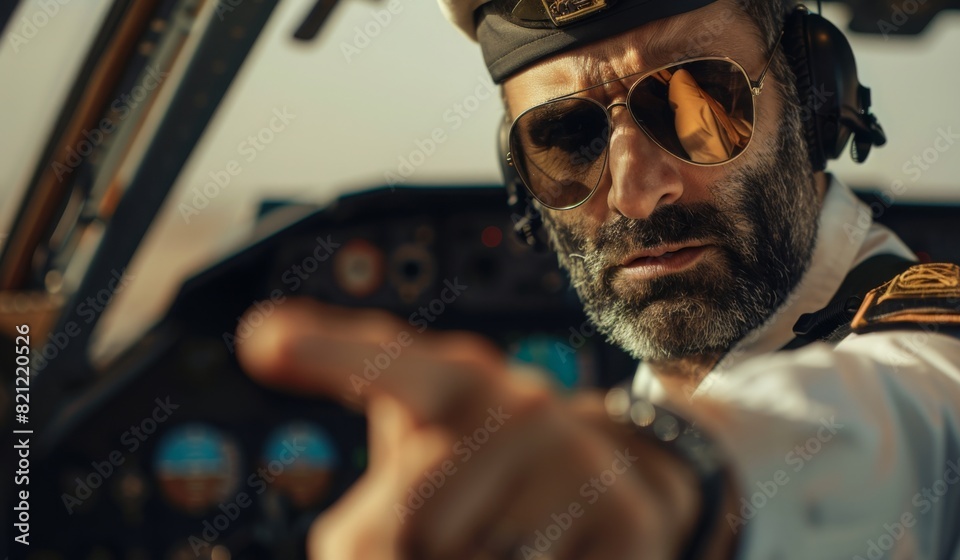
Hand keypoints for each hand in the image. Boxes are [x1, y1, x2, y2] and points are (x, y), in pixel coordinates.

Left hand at [236, 298, 721, 559]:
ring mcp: (576, 451)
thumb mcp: (417, 487)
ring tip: (504, 541)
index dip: (326, 353)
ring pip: (475, 556)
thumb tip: (383, 542)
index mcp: (451, 380)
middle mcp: (517, 400)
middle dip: (419, 553)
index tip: (262, 340)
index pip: (385, 364)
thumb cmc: (484, 483)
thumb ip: (369, 527)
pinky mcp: (624, 513)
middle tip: (461, 532)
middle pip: (420, 524)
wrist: (612, 489)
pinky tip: (547, 549)